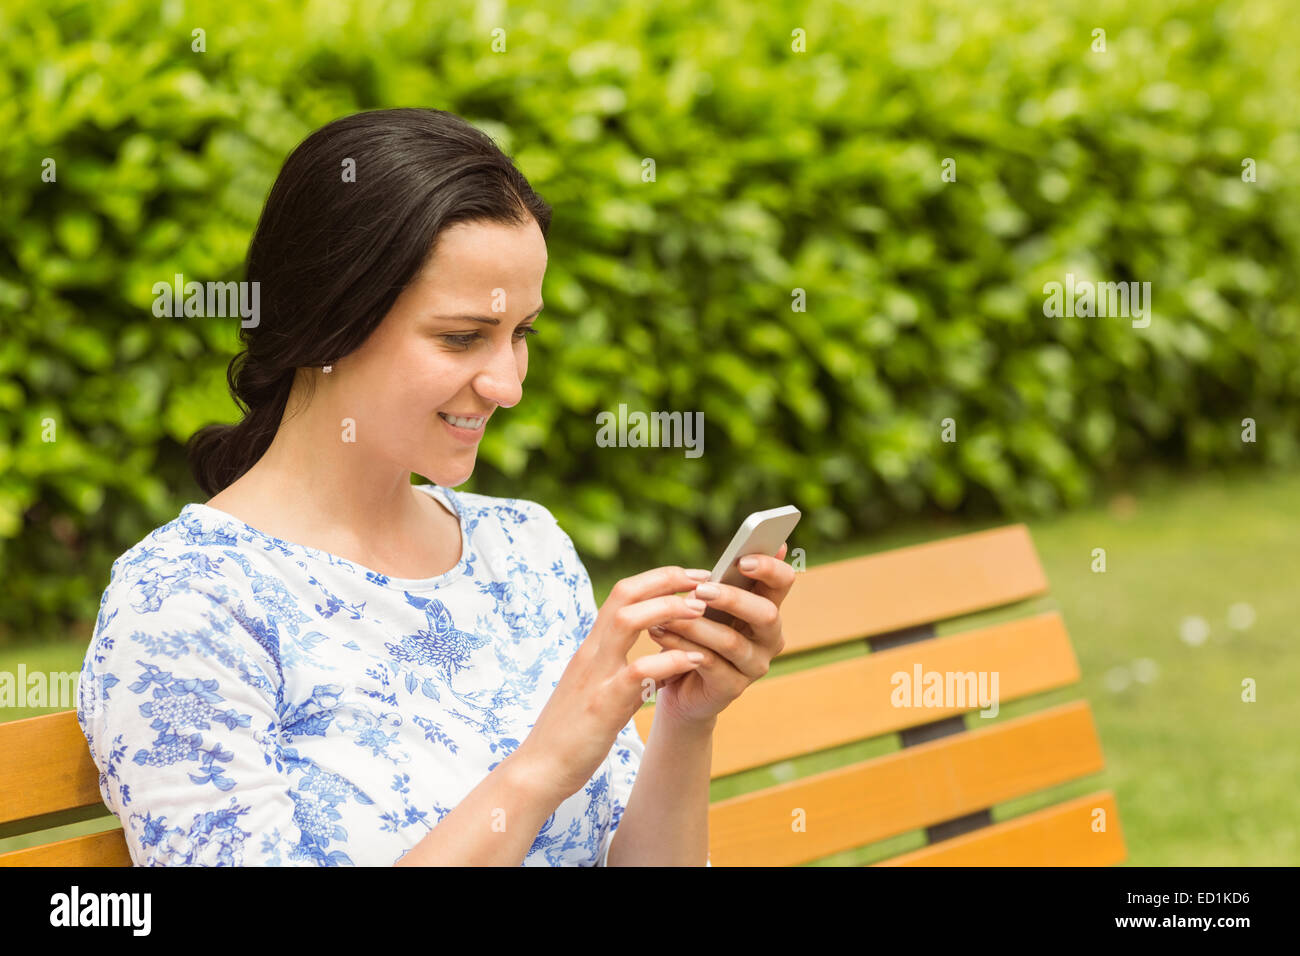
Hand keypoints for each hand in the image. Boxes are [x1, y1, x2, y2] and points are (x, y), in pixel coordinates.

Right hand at [514, 566, 716, 799]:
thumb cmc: (572, 733)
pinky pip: (637, 672)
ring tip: (701, 609)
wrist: (540, 770)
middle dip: (665, 579)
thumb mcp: (601, 692)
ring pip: (627, 621)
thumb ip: (627, 672)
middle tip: (703, 577)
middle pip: (624, 594)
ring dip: (667, 609)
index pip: (622, 595)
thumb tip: (662, 661)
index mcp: (592, 649)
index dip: (657, 579)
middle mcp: (591, 653)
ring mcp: (595, 677)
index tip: (689, 576)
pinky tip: (695, 660)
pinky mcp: (603, 705)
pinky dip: (669, 660)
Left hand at [646, 543, 795, 726]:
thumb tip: (762, 543)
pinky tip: (660, 633)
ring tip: (666, 614)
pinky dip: (682, 645)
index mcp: (767, 607)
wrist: (680, 683)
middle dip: (732, 599)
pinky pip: (709, 662)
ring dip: (696, 625)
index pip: (783, 582)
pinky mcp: (733, 687)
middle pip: (766, 614)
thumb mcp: (709, 602)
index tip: (742, 560)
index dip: (769, 568)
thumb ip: (728, 577)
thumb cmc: (697, 632)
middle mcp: (770, 637)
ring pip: (731, 641)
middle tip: (701, 589)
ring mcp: (755, 665)